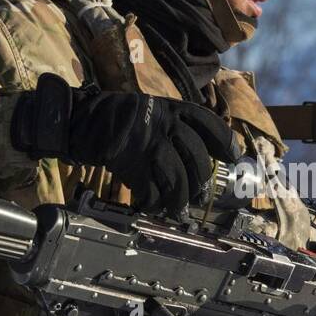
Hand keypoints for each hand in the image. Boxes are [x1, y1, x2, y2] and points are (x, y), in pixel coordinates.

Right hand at [12, 74, 238, 215]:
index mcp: (171, 108)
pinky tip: (150, 204)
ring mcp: (148, 143)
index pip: (208, 122)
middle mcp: (164, 123)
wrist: (82, 122)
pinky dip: (153, 202)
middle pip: (196, 158)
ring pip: (176, 178)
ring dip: (178, 198)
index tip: (233, 157)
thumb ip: (176, 128)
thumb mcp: (153, 112)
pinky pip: (151, 189)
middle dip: (199, 181)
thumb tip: (202, 158)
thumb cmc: (122, 120)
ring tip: (175, 207)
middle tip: (195, 195)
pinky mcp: (131, 162)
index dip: (224, 141)